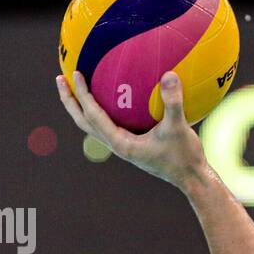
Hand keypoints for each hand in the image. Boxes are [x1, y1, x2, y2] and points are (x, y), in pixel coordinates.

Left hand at [55, 70, 211, 192]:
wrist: (193, 179)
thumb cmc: (185, 157)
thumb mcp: (178, 129)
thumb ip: (173, 103)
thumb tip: (169, 74)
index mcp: (121, 143)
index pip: (93, 116)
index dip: (82, 95)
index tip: (76, 74)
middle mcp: (118, 145)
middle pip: (84, 122)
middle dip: (70, 101)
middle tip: (61, 79)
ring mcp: (124, 145)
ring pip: (94, 125)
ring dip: (82, 106)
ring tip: (78, 86)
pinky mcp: (133, 144)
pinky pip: (111, 123)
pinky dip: (104, 109)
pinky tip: (115, 96)